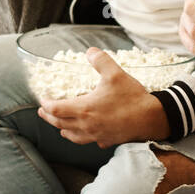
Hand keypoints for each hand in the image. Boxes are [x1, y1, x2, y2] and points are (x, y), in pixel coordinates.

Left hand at [36, 48, 168, 148]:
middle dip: (49, 117)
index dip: (46, 104)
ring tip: (61, 126)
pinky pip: (90, 141)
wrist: (151, 118)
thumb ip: (101, 61)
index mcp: (84, 108)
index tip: (43, 99)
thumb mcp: (116, 74)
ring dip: (63, 129)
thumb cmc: (132, 98)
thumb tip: (90, 51)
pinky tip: (87, 133)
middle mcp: (86, 125)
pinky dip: (83, 137)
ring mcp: (96, 135)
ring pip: (72, 136)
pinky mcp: (107, 140)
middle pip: (59, 124)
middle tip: (44, 112)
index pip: (56, 109)